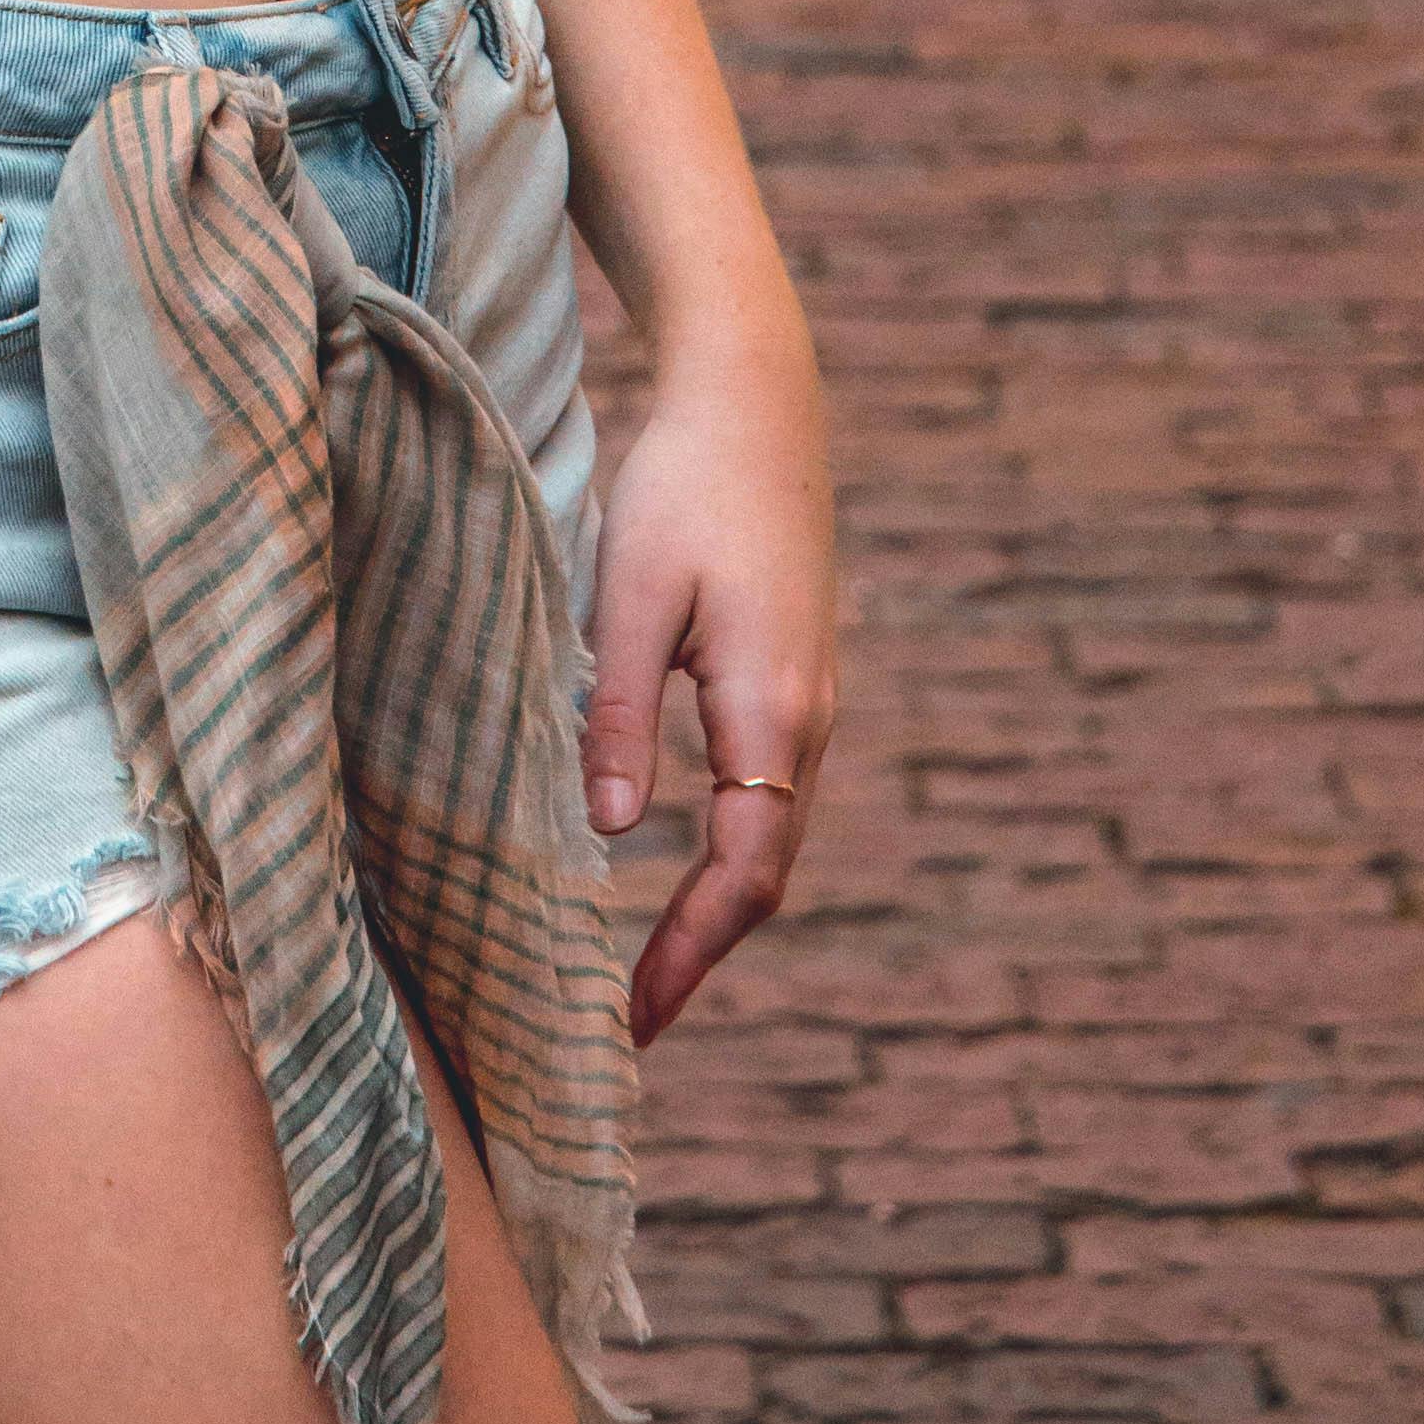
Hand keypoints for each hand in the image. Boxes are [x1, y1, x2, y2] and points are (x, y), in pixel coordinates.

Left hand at [579, 312, 837, 1045]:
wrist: (756, 399)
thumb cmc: (685, 484)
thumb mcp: (632, 595)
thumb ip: (621, 715)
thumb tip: (611, 836)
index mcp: (773, 711)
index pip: (744, 874)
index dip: (688, 956)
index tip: (632, 1022)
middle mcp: (809, 721)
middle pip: (767, 875)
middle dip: (701, 955)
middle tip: (629, 1024)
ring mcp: (811, 701)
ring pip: (772, 838)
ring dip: (716, 910)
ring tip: (643, 968)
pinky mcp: (793, 677)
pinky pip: (769, 794)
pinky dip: (729, 853)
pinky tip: (676, 865)